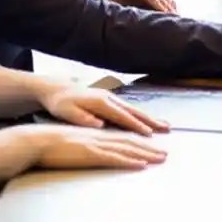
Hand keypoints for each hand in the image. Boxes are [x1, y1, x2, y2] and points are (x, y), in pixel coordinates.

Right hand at [30, 125, 167, 170]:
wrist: (36, 140)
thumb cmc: (51, 142)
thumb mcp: (74, 140)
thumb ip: (87, 142)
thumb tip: (95, 148)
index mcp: (97, 132)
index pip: (123, 135)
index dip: (141, 139)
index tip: (155, 144)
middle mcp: (100, 136)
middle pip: (130, 140)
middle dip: (150, 147)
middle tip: (166, 153)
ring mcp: (96, 144)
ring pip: (126, 148)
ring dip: (145, 154)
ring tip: (161, 158)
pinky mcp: (90, 154)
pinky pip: (113, 158)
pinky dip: (129, 161)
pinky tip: (140, 164)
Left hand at [40, 85, 170, 135]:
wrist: (54, 87)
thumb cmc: (59, 102)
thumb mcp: (66, 112)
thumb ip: (83, 118)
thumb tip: (99, 125)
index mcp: (100, 103)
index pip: (122, 116)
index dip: (136, 126)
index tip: (149, 134)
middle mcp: (109, 98)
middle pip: (134, 111)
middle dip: (151, 120)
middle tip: (167, 128)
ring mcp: (110, 97)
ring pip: (133, 109)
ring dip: (149, 117)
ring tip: (164, 125)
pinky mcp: (108, 99)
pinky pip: (128, 108)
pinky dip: (140, 115)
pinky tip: (147, 120)